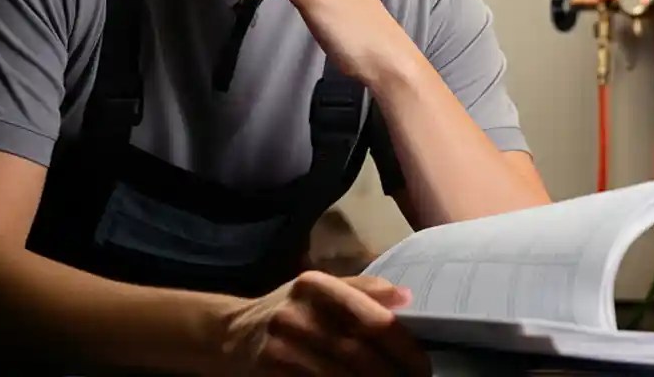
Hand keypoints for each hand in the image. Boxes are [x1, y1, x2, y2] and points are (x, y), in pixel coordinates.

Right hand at [224, 270, 431, 376]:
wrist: (230, 335)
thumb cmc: (287, 310)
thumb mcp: (319, 289)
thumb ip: (362, 290)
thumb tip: (406, 297)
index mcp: (317, 286)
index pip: (374, 320)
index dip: (404, 349)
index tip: (423, 368)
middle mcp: (298, 313)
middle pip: (360, 355)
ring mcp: (282, 347)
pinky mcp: (272, 372)